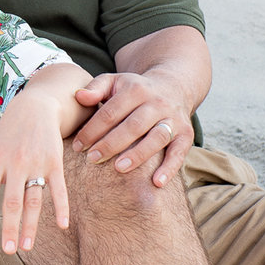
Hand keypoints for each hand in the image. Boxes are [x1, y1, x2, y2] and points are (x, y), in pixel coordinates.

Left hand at [0, 68, 81, 253]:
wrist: (35, 107)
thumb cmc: (7, 133)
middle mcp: (14, 163)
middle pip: (11, 201)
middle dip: (9, 227)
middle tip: (7, 251)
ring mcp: (36, 163)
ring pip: (33, 199)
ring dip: (31, 225)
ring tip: (27, 248)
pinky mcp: (54, 162)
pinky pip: (58, 189)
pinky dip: (61, 207)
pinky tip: (62, 225)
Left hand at [72, 69, 191, 185]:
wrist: (173, 87)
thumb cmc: (135, 90)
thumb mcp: (115, 82)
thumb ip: (96, 88)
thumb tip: (79, 96)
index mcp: (136, 89)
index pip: (111, 112)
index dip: (93, 129)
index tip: (78, 146)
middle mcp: (157, 103)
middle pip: (133, 126)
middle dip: (111, 144)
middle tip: (92, 159)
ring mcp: (173, 119)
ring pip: (156, 138)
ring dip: (138, 155)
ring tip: (119, 168)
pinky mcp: (186, 134)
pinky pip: (179, 152)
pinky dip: (170, 168)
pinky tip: (157, 182)